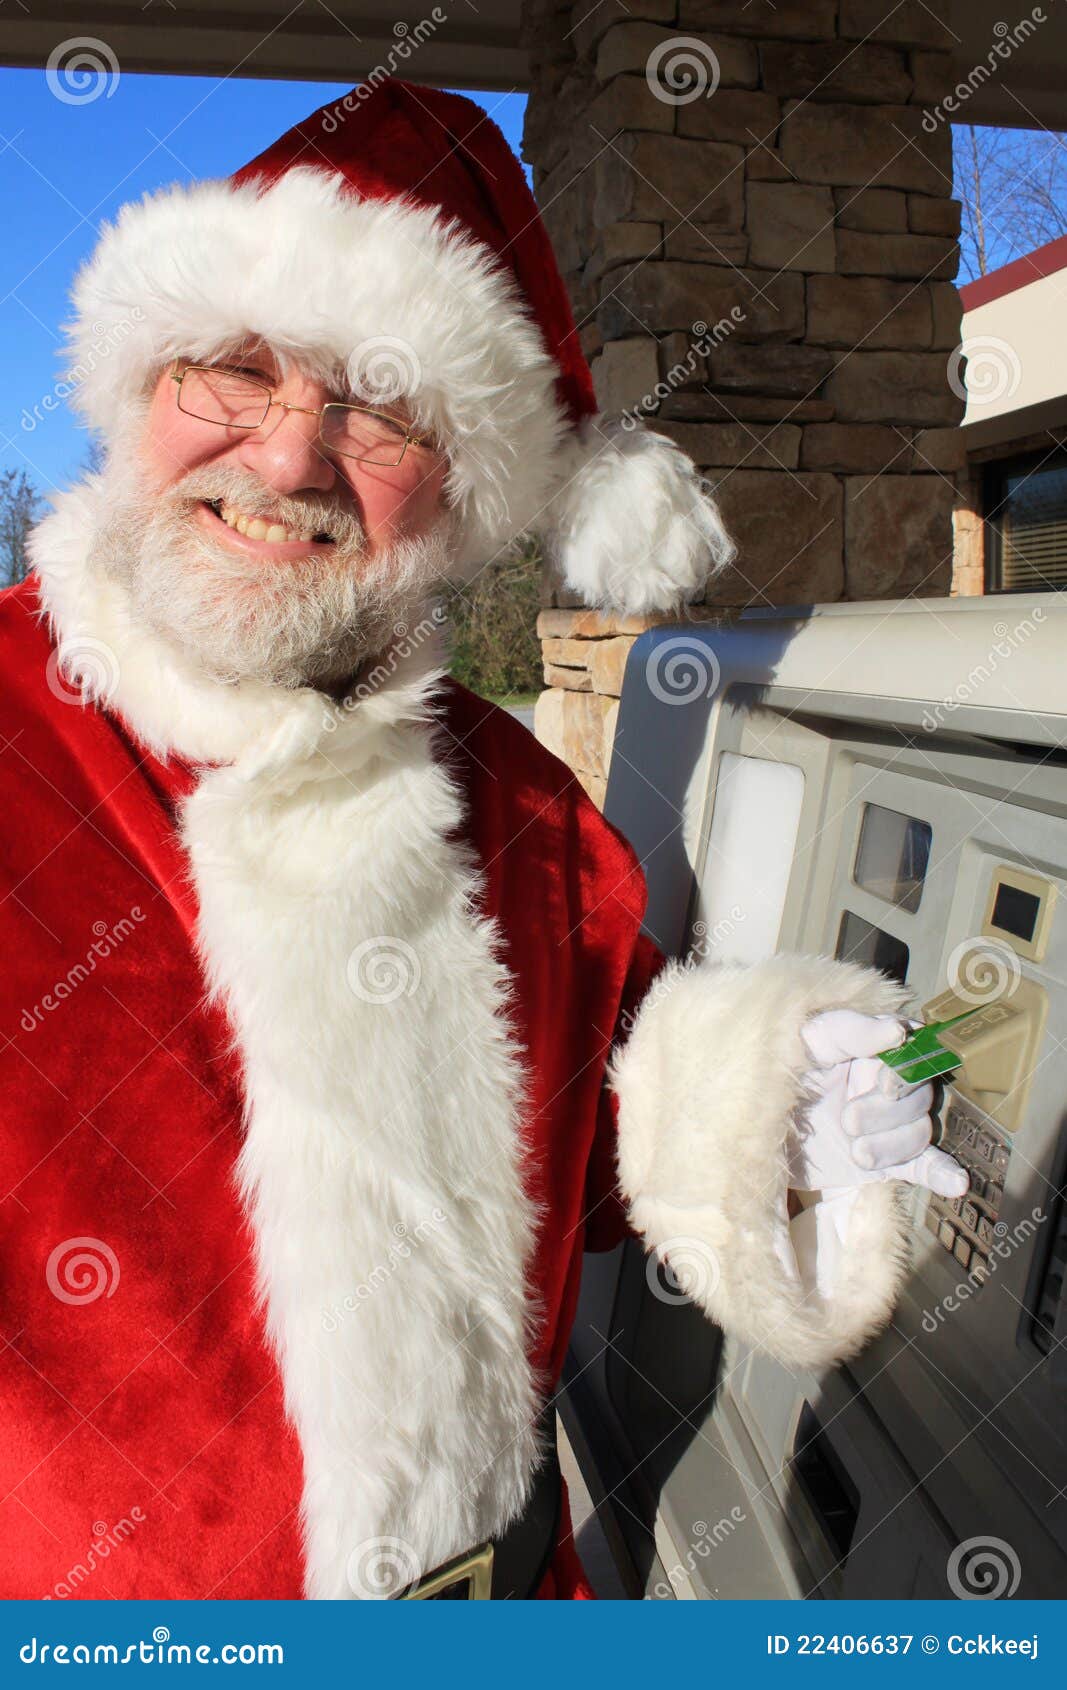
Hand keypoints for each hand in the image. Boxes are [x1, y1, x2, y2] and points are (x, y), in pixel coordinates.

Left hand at [788, 1008, 967, 1199]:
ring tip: (856, 1153)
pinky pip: (926, 1166)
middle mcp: (891, 1086)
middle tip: (848, 1121)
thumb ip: (851, 1031)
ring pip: (919, 1132)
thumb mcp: (809, 1042)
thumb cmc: (783, 1072)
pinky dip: (942, 1174)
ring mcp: (891, 1125)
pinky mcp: (890, 1160)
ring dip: (891, 1146)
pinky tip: (956, 1183)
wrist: (761, 1127)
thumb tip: (898, 1029)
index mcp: (876, 1051)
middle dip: (886, 1113)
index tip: (885, 1085)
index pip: (913, 1055)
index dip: (905, 1073)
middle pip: (919, 1097)